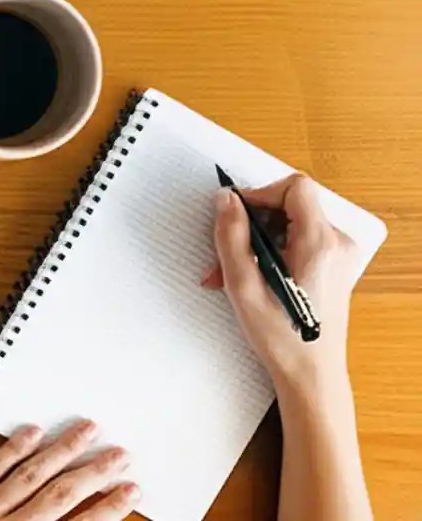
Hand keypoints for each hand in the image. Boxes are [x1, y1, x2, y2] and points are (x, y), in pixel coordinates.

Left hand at [0, 420, 138, 520]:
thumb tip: (74, 520)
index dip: (108, 509)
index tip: (131, 490)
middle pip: (59, 498)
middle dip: (93, 474)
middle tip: (120, 454)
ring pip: (28, 478)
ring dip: (61, 452)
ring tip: (86, 430)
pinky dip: (10, 450)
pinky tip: (31, 432)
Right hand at [203, 174, 359, 393]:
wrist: (312, 375)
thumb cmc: (282, 338)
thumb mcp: (243, 286)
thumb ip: (232, 236)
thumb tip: (226, 200)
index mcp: (319, 243)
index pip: (294, 188)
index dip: (260, 194)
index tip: (236, 215)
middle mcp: (336, 243)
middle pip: (289, 206)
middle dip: (251, 226)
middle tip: (223, 255)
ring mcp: (338, 255)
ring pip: (289, 226)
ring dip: (256, 243)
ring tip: (230, 274)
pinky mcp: (333, 266)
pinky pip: (298, 242)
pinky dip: (271, 253)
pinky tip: (251, 279)